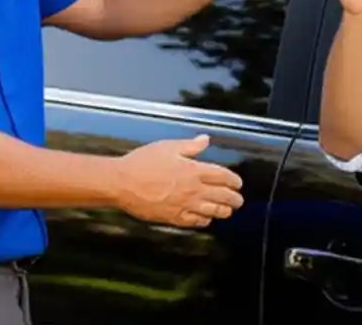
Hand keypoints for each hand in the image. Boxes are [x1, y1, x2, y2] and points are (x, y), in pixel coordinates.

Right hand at [114, 134, 244, 227]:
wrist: (122, 183)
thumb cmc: (143, 162)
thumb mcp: (168, 147)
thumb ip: (190, 146)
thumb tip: (205, 139)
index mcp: (194, 170)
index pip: (223, 176)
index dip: (234, 180)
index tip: (238, 183)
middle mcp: (193, 189)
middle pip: (223, 196)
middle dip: (235, 199)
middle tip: (238, 199)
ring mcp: (185, 205)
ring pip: (213, 212)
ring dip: (224, 211)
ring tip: (228, 210)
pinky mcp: (174, 218)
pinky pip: (196, 222)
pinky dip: (205, 221)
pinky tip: (206, 219)